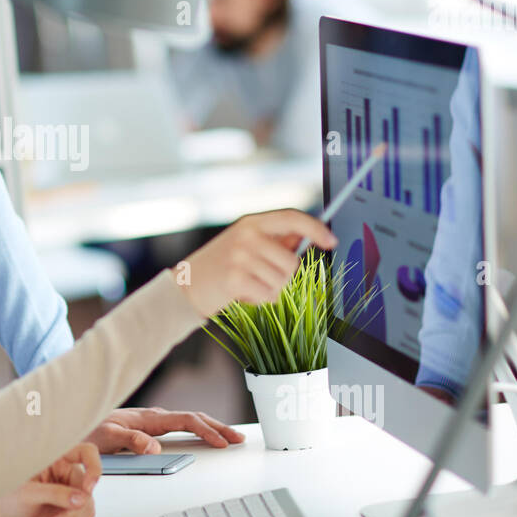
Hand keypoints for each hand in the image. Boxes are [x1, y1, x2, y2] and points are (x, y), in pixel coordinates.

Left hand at [0, 442, 100, 516]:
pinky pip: (82, 515)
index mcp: (55, 458)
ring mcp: (67, 489)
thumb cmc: (5, 494)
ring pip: (87, 504)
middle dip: (74, 509)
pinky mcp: (67, 505)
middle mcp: (64, 471)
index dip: (94, 467)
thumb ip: (55, 494)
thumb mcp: (28, 493)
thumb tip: (82, 498)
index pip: (86, 452)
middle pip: (87, 487)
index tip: (87, 488)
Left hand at [86, 407, 244, 453]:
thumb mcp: (107, 438)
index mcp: (149, 417)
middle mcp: (154, 416)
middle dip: (218, 427)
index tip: (221, 442)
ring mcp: (154, 420)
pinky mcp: (151, 426)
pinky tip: (206, 433)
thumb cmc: (90, 431)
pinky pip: (182, 425)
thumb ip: (130, 441)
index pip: (185, 420)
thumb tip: (155, 447)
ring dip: (212, 426)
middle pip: (194, 418)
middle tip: (239, 439)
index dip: (206, 431)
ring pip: (190, 420)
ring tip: (230, 436)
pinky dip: (200, 428)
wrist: (77, 423)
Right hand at [176, 208, 338, 317]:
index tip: (331, 241)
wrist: (185, 286)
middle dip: (283, 277)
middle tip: (261, 278)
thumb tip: (305, 234)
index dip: (315, 228)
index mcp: (251, 222)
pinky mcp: (236, 278)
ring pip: (282, 281)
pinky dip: (260, 300)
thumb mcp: (244, 244)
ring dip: (270, 290)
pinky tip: (242, 294)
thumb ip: (274, 238)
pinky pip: (269, 295)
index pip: (292, 217)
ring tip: (248, 285)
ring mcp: (240, 256)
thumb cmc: (218, 267)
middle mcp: (247, 235)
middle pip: (291, 260)